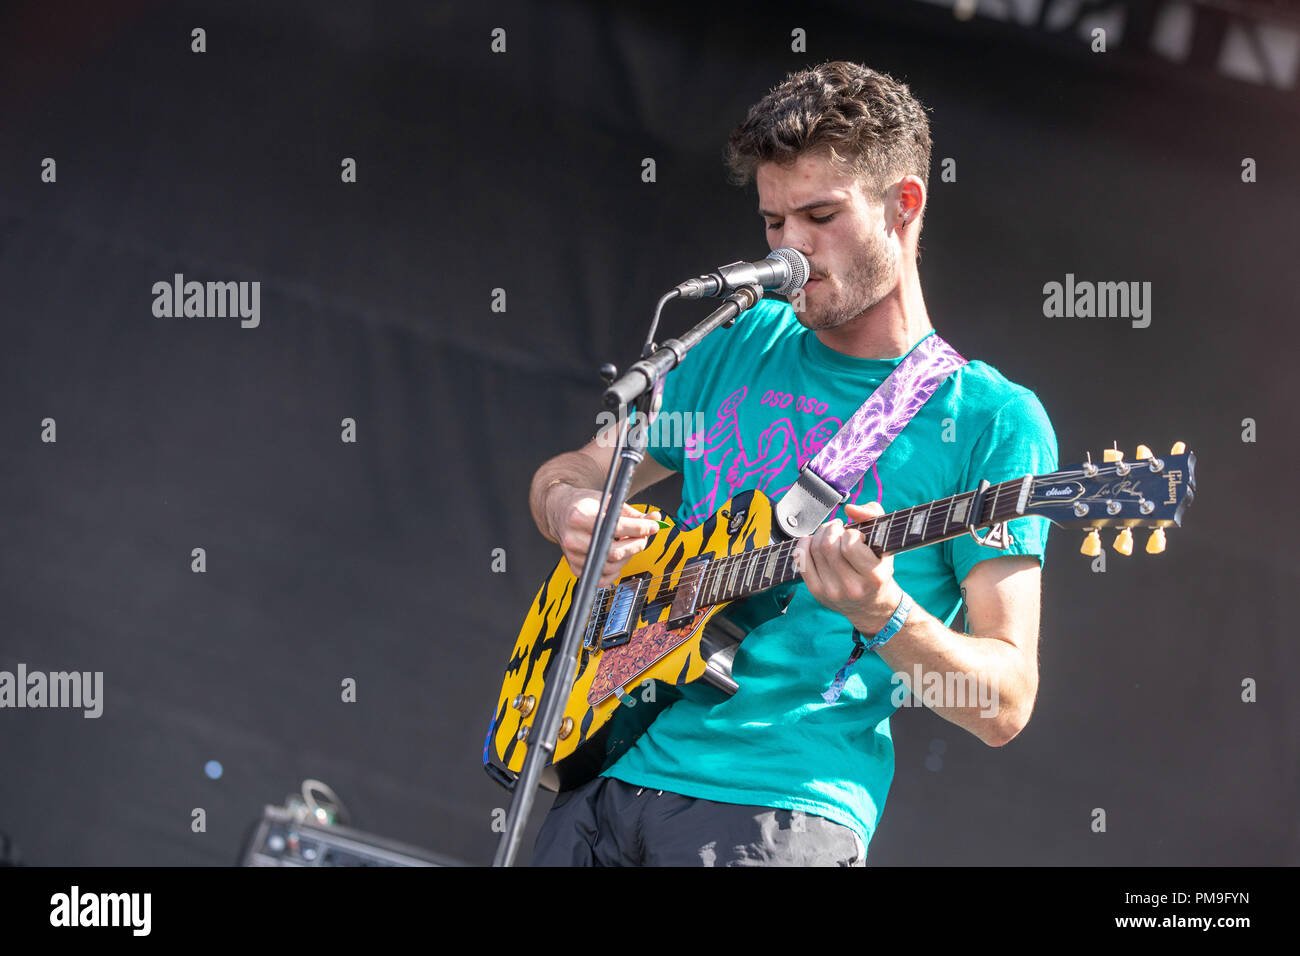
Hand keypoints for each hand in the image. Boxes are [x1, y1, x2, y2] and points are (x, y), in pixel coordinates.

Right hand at [546, 486, 662, 586]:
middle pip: (614, 551)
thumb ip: (630, 513)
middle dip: (637, 544)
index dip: (640, 528)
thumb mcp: (606, 500)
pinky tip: (619, 556)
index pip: (617, 527)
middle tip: (645, 535)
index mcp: (579, 517)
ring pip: (611, 565)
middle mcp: (573, 539)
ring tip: (631, 543)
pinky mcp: (575, 568)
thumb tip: (654, 519)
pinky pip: (602, 577)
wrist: (559, 512)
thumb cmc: (583, 505)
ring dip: (629, 556)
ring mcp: (573, 556)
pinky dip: (616, 569)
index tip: (653, 526)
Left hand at [795, 501, 904, 633]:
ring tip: (830, 534)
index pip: (850, 545)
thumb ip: (873, 515)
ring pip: (814, 550)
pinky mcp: (817, 592)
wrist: (871, 606)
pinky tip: (814, 542)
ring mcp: (832, 592)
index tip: (857, 535)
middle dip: (832, 529)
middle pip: (827, 545)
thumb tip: (849, 508)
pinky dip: (804, 544)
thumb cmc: (878, 568)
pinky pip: (801, 560)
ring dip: (820, 534)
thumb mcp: (885, 542)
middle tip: (839, 529)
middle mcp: (852, 587)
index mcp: (874, 576)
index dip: (851, 533)